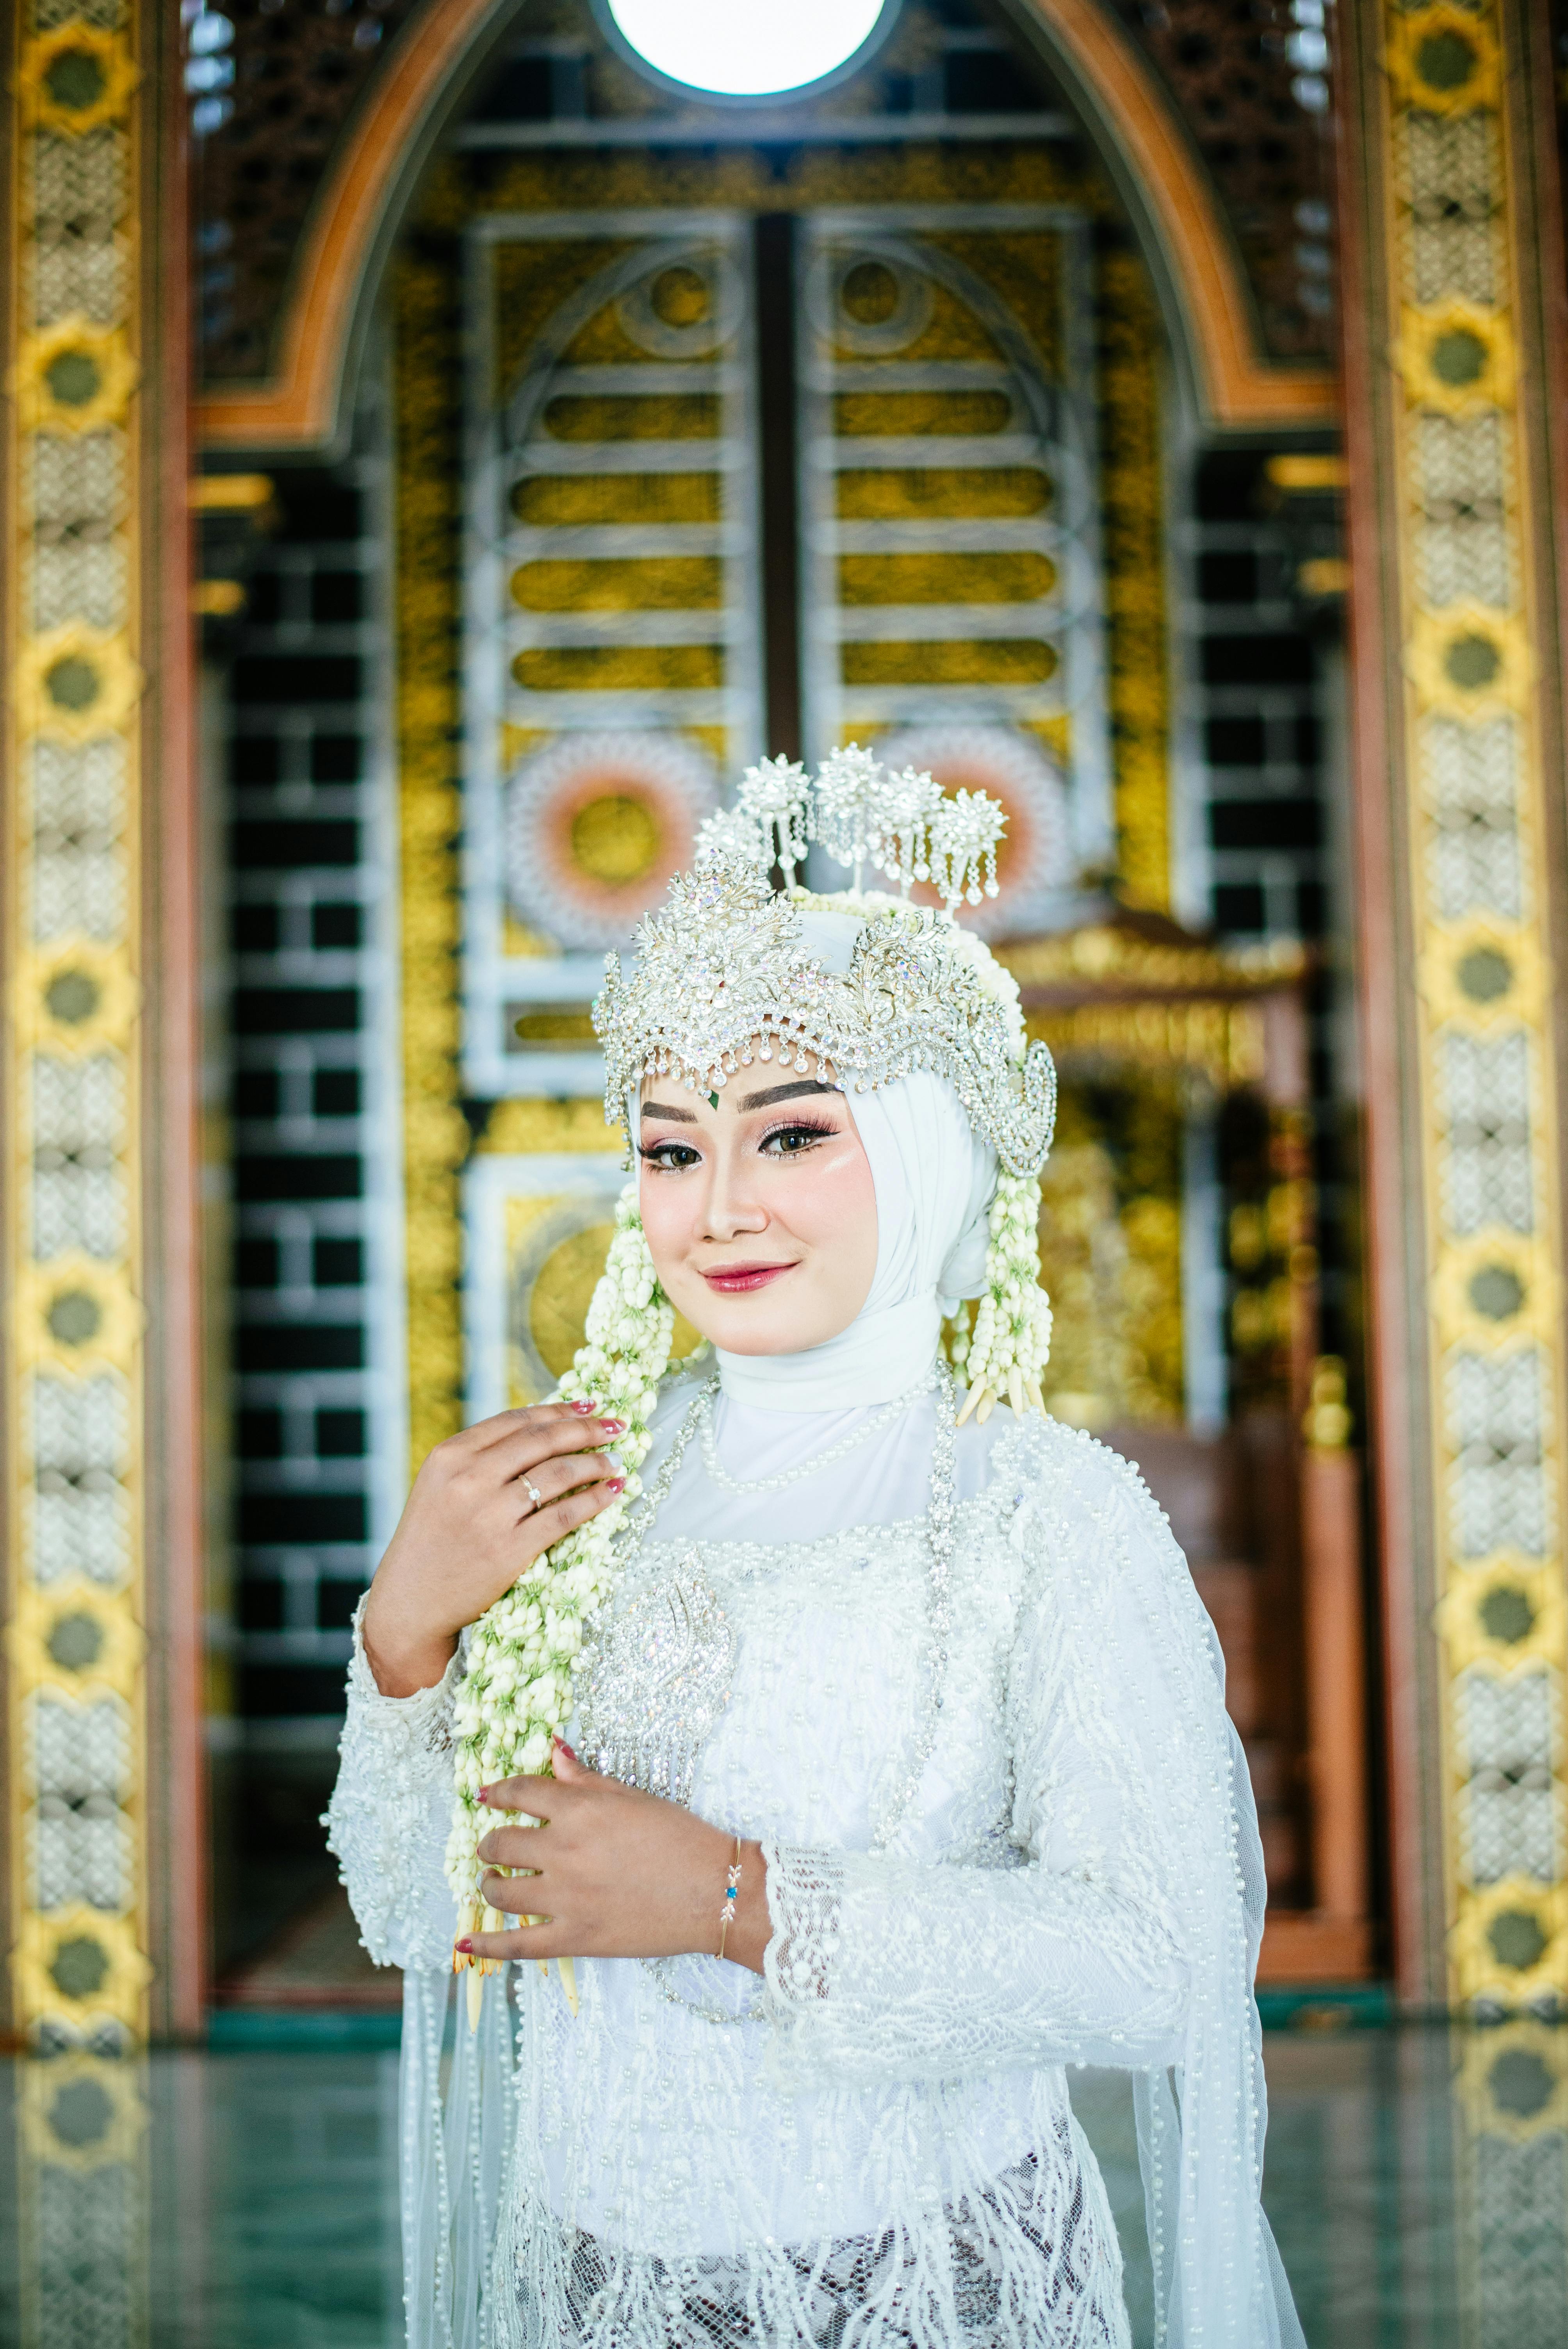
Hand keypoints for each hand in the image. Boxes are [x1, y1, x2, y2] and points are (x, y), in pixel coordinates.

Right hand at [362, 1403, 627, 1694]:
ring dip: (595, 1463)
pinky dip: (595, 1500)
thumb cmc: (430, 1541)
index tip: (588, 1405)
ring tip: (615, 1462)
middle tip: (617, 1426)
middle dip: (587, 1429)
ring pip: (558, 1473)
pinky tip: (612, 1491)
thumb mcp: (440, 1485)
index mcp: (450, 1455)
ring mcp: (489, 1513)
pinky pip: (564, 1515)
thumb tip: (542, 1431)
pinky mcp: (509, 1549)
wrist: (410, 1601)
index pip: (516, 1421)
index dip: (558, 1410)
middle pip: (543, 1440)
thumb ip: (480, 1458)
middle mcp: (468, 1478)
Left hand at [463, 1739, 769, 1974]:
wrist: (714, 1890)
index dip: (497, 1792)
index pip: (521, 1792)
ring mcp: (565, 1898)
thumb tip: (554, 1750)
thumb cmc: (680, 1837)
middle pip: (502, 1843)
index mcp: (579, 1811)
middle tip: (491, 1847)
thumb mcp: (632, 1797)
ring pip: (502, 1891)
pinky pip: (517, 1945)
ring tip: (492, 1882)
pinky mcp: (574, 1938)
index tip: (486, 1796)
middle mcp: (563, 1851)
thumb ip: (585, 1779)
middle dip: (490, 1843)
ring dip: (489, 1884)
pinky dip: (487, 1943)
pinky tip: (465, 1941)